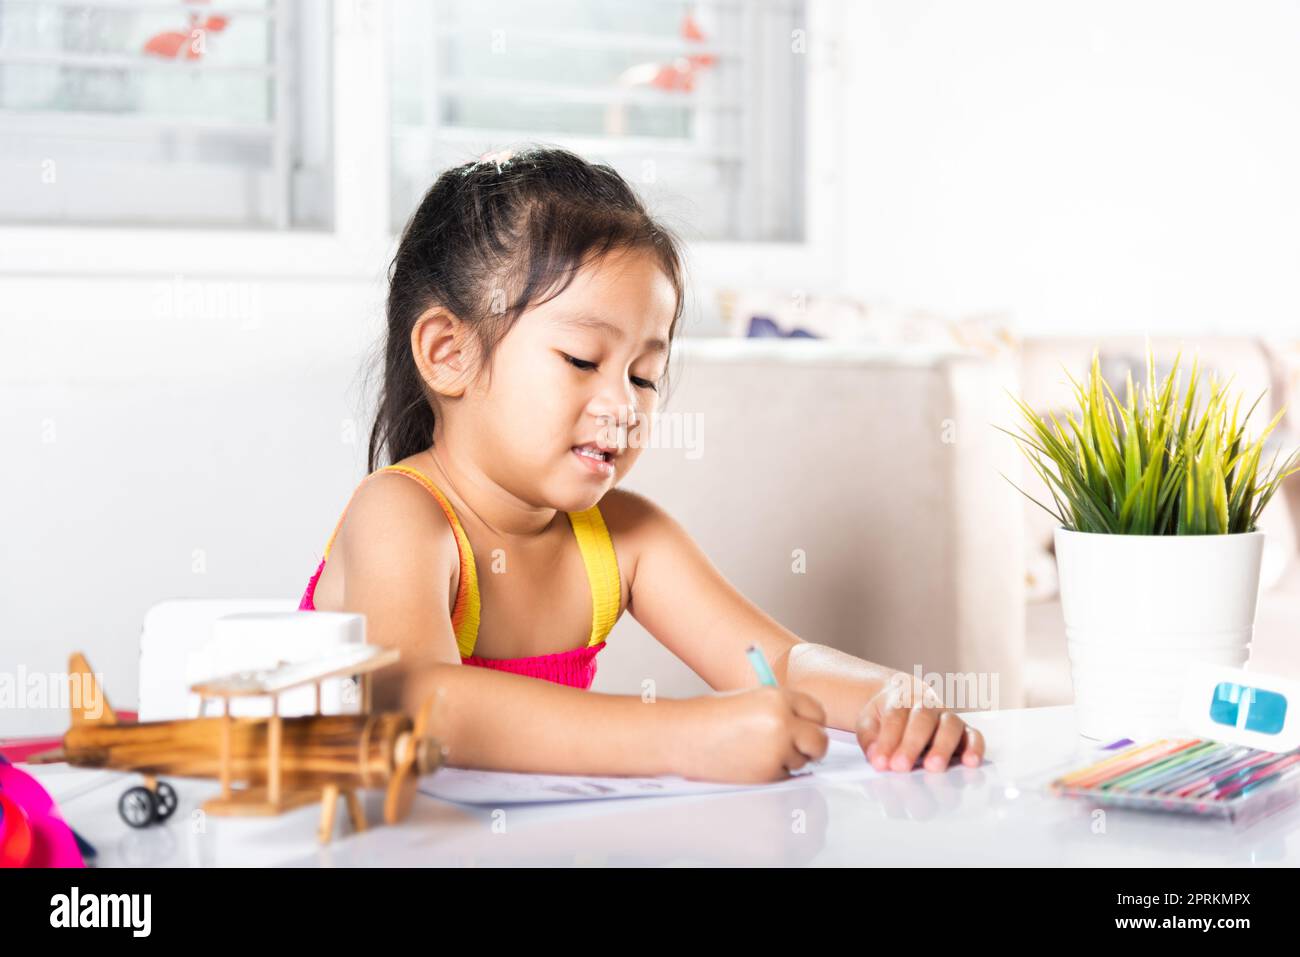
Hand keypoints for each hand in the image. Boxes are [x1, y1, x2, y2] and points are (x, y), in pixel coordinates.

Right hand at [673, 686, 828, 782]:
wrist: (682, 736)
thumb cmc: (711, 717)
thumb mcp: (749, 701)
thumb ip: (779, 710)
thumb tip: (807, 728)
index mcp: (777, 697)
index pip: (816, 711)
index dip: (811, 721)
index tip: (805, 727)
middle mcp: (782, 722)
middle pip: (819, 740)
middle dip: (813, 746)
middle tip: (800, 748)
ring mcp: (777, 750)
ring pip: (801, 761)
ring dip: (787, 760)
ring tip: (754, 751)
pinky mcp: (767, 774)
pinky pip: (783, 776)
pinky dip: (772, 773)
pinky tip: (746, 762)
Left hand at [855, 675, 984, 772]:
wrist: (904, 698)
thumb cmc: (886, 714)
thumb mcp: (869, 721)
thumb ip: (869, 738)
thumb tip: (876, 756)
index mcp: (902, 700)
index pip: (895, 717)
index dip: (888, 740)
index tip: (880, 762)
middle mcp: (928, 706)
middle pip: (923, 720)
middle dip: (911, 745)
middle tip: (901, 767)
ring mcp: (947, 717)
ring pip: (950, 726)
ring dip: (942, 747)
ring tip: (933, 767)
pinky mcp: (964, 732)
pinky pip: (974, 736)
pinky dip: (975, 748)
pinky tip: (971, 762)